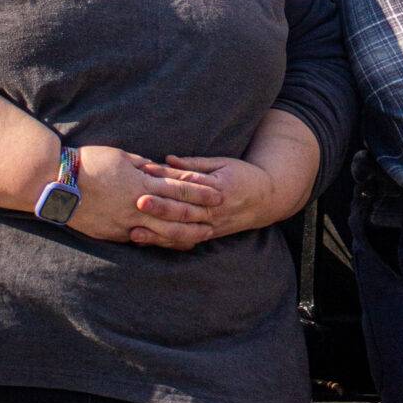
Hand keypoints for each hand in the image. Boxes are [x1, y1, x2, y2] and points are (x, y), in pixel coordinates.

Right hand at [68, 145, 220, 248]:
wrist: (57, 184)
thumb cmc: (88, 164)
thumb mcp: (120, 156)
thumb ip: (142, 165)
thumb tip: (159, 169)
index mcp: (141, 183)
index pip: (178, 188)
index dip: (199, 192)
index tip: (217, 193)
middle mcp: (137, 205)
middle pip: (175, 213)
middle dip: (198, 216)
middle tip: (217, 219)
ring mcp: (125, 222)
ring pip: (161, 232)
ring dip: (183, 235)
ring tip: (200, 237)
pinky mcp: (113, 234)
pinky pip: (142, 240)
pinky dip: (159, 242)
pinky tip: (170, 245)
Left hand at [136, 111, 320, 242]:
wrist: (268, 199)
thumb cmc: (243, 175)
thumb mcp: (223, 163)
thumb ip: (194, 164)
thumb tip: (166, 159)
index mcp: (218, 187)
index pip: (188, 183)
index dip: (167, 178)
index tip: (146, 173)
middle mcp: (215, 209)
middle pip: (184, 210)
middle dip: (160, 208)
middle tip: (137, 203)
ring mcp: (212, 225)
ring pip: (182, 231)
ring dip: (158, 232)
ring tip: (135, 231)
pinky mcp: (209, 235)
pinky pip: (186, 241)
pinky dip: (166, 243)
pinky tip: (148, 242)